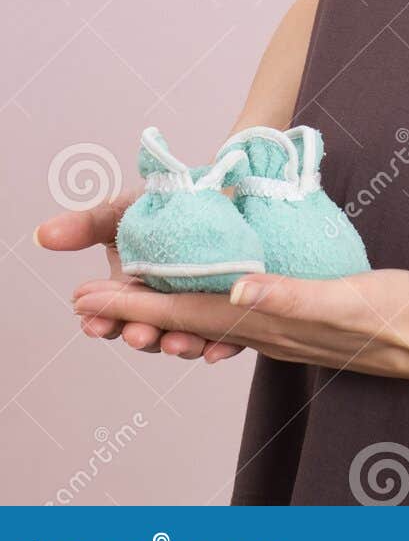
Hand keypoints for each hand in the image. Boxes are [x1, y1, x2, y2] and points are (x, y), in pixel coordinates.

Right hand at [36, 193, 244, 364]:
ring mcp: (197, 312)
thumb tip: (43, 235)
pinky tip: (216, 351)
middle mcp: (163, 308)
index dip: (102, 322)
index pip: (113, 318)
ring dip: (178, 345)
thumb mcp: (120, 212)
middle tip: (135, 333)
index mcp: (132, 293)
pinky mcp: (233, 310)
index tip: (92, 321)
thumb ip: (85, 227)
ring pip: (185, 339)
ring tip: (173, 343)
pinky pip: (230, 335)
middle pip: (148, 333)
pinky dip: (223, 347)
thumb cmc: (163, 205)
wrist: (216, 189)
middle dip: (140, 335)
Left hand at [71, 268, 408, 387]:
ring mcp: (284, 329)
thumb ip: (292, 296)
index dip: (137, 304)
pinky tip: (206, 299)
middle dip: (133, 312)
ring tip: (127, 305)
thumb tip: (237, 291)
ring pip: (206, 322)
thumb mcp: (348, 297)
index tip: (88, 300)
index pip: (188, 311)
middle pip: (185, 320)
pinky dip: (205, 309)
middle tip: (82, 305)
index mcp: (271, 321)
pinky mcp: (300, 320)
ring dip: (163, 314)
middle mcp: (268, 329)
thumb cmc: (400, 316)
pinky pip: (237, 317)